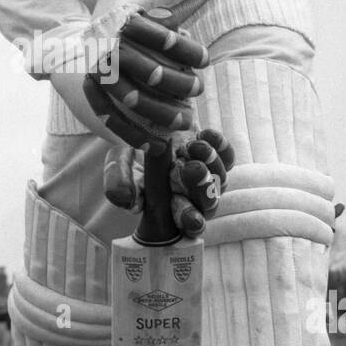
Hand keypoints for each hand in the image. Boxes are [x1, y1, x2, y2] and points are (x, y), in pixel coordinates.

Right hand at [82, 10, 208, 148]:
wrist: (84, 46)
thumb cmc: (130, 36)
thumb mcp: (146, 19)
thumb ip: (165, 26)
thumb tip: (188, 41)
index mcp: (126, 23)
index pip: (162, 37)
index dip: (186, 49)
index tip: (204, 61)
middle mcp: (109, 46)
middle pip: (148, 69)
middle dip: (178, 84)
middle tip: (198, 90)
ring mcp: (97, 71)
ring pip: (131, 98)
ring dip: (162, 113)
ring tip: (185, 122)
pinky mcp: (89, 90)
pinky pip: (111, 118)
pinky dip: (134, 136)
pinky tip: (157, 146)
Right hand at [104, 127, 235, 239]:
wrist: (146, 124)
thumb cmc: (132, 151)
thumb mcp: (118, 162)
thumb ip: (117, 182)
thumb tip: (131, 204)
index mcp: (169, 206)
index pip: (186, 221)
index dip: (191, 221)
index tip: (193, 220)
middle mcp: (192, 195)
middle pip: (208, 203)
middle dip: (202, 189)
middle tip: (192, 168)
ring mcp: (208, 176)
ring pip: (221, 179)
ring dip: (210, 164)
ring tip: (192, 145)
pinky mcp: (217, 156)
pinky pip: (228, 156)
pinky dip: (220, 146)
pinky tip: (204, 134)